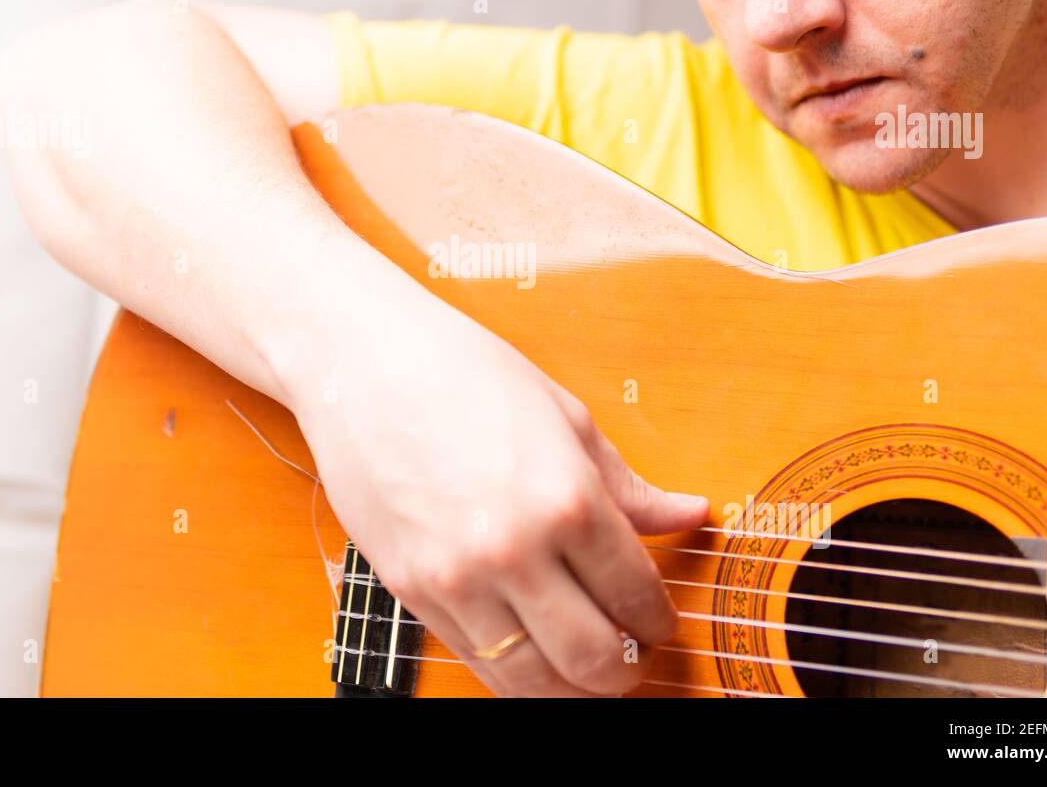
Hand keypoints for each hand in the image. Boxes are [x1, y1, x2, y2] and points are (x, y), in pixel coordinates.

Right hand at [281, 284, 709, 696]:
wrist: (359, 362)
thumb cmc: (460, 372)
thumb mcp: (565, 418)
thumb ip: (628, 486)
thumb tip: (688, 515)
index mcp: (566, 500)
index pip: (636, 595)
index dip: (659, 619)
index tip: (660, 620)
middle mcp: (514, 551)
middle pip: (595, 659)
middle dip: (628, 668)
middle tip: (634, 652)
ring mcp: (456, 579)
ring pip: (534, 680)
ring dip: (573, 685)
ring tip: (586, 663)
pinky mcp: (410, 591)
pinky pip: (475, 662)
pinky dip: (514, 672)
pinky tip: (531, 650)